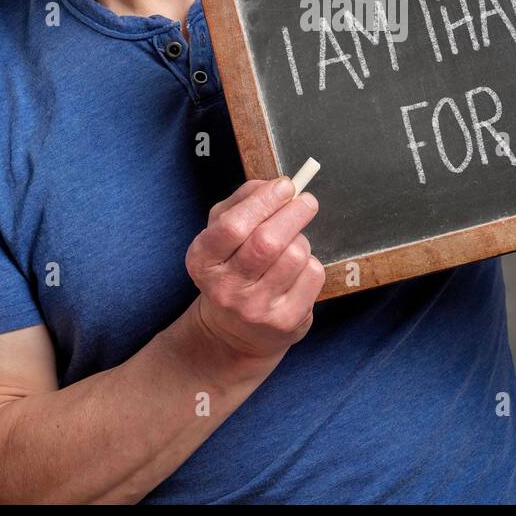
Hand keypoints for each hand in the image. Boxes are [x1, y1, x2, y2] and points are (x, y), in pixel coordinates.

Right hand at [184, 177, 324, 360]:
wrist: (235, 329)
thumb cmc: (232, 265)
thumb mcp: (222, 230)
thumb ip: (244, 199)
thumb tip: (278, 185)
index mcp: (203, 260)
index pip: (233, 227)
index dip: (263, 201)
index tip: (285, 186)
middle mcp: (225, 288)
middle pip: (268, 242)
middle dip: (294, 213)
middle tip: (306, 201)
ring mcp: (255, 309)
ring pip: (295, 255)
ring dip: (301, 240)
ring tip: (293, 244)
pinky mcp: (285, 322)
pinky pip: (312, 275)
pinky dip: (311, 263)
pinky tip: (297, 270)